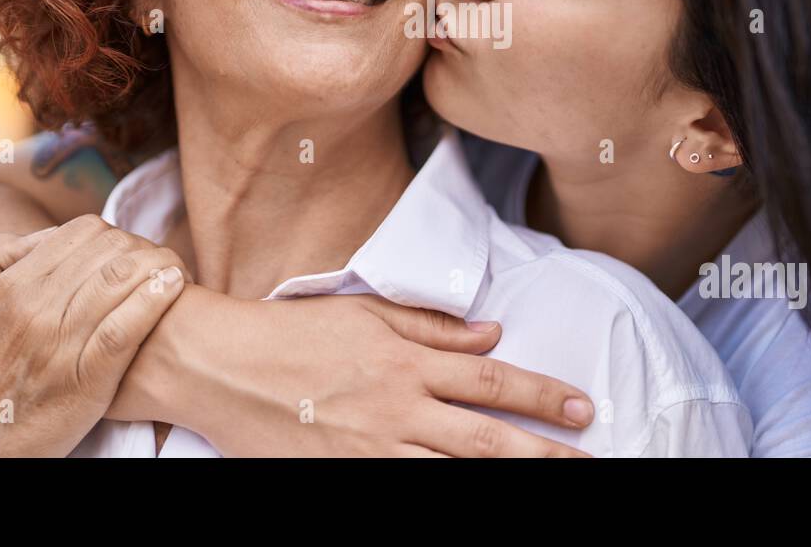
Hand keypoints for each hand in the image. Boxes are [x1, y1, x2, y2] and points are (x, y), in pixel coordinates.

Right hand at [0, 215, 186, 456]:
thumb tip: (42, 236)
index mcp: (8, 286)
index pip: (82, 233)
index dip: (115, 233)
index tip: (128, 248)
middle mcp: (35, 309)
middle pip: (110, 250)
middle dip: (142, 247)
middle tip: (158, 260)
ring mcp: (60, 345)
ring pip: (122, 279)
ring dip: (158, 265)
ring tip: (174, 270)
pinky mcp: (85, 381)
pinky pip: (127, 328)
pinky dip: (156, 299)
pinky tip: (173, 286)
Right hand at [128, 289, 594, 456]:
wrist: (220, 364)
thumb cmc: (292, 332)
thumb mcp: (365, 312)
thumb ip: (431, 326)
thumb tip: (491, 335)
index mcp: (405, 362)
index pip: (491, 382)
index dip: (543, 395)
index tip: (581, 407)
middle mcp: (397, 410)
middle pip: (487, 439)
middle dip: (545, 453)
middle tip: (590, 458)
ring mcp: (371, 450)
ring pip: (453, 474)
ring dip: (505, 479)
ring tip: (547, 482)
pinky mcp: (345, 476)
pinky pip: (403, 491)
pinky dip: (440, 496)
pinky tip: (470, 497)